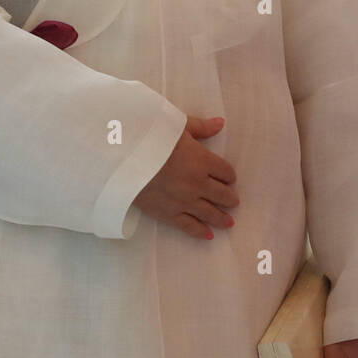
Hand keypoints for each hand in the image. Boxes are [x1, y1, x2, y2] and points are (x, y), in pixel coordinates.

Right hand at [133, 116, 238, 239]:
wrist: (124, 160)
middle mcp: (198, 184)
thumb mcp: (178, 126)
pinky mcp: (168, 214)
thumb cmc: (152, 138)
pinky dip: (200, 231)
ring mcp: (184, 201)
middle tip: (233, 202)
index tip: (230, 178)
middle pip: (222, 194)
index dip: (229, 175)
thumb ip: (202, 127)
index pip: (226, 172)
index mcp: (203, 161)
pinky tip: (209, 235)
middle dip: (230, 198)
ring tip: (229, 223)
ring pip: (210, 213)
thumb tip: (221, 122)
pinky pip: (189, 226)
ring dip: (222, 218)